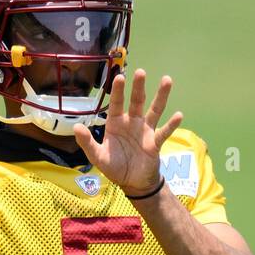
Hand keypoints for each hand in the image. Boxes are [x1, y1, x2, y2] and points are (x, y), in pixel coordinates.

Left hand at [72, 68, 183, 196]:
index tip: (119, 77)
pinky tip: (178, 115)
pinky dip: (171, 124)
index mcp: (116, 123)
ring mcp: (145, 131)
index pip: (116, 103)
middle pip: (136, 101)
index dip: (118, 91)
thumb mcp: (97, 156)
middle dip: (138, 87)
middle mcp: (132, 122)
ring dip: (161, 96)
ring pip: (154, 110)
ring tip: (167, 80)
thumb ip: (87, 142)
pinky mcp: (155, 142)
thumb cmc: (114, 167)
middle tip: (141, 72)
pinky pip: (164, 132)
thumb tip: (76, 127)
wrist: (132, 182)